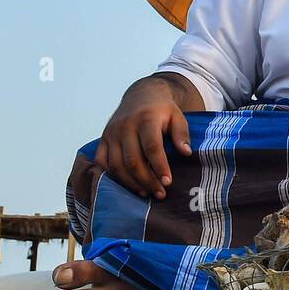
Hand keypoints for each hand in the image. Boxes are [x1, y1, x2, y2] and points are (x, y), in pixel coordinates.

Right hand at [95, 77, 192, 199]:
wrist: (141, 95)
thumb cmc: (163, 110)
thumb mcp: (178, 116)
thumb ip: (182, 134)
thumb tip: (186, 153)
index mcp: (146, 119)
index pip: (151, 147)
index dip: (159, 166)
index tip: (168, 183)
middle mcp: (125, 126)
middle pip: (132, 160)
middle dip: (146, 180)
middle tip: (160, 194)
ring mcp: (111, 133)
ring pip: (116, 164)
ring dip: (130, 182)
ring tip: (145, 193)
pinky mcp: (103, 139)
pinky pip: (102, 162)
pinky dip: (112, 176)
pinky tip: (126, 185)